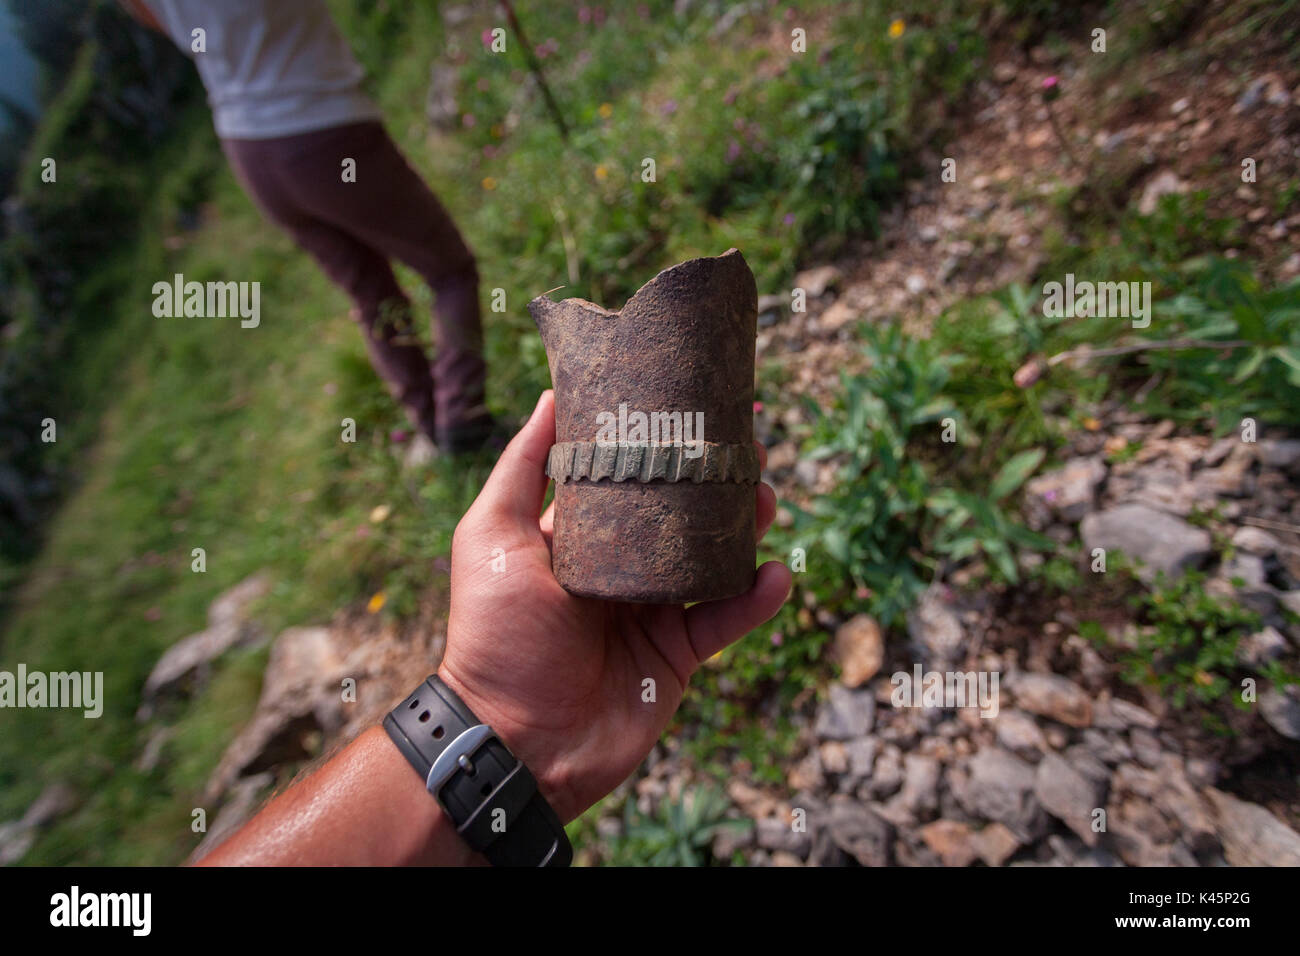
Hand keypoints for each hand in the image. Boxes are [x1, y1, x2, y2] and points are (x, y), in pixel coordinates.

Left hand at [437, 390, 790, 822]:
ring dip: (744, 526)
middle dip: (715, 478)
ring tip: (767, 497)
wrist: (515, 739)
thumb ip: (522, 468)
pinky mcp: (676, 656)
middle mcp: (617, 569)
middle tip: (751, 446)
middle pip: (679, 513)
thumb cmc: (494, 634)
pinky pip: (724, 619)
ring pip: (710, 558)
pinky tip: (777, 573)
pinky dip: (754, 598)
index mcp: (575, 537)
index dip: (660, 440)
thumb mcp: (490, 536)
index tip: (697, 403)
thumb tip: (552, 395)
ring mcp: (649, 612)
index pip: (626, 476)